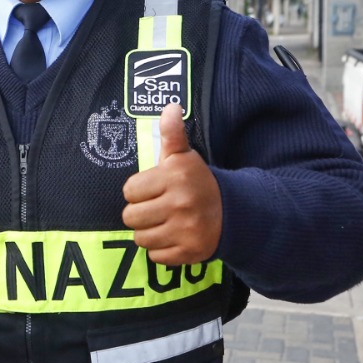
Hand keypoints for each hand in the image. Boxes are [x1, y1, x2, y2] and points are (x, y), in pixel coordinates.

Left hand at [120, 104, 222, 264]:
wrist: (233, 212)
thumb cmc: (198, 182)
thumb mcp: (185, 157)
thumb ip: (172, 134)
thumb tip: (170, 106)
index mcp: (176, 177)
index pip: (129, 191)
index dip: (138, 191)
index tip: (154, 189)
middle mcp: (181, 203)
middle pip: (130, 217)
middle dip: (140, 213)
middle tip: (157, 208)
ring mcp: (186, 230)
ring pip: (140, 239)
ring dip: (148, 232)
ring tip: (165, 222)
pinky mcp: (189, 252)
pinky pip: (155, 256)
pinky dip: (161, 249)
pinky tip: (174, 237)